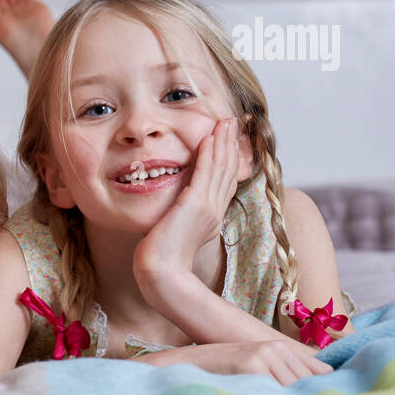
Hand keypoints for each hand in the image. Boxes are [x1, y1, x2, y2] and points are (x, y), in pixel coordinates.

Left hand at [133, 117, 240, 283]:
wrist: (160, 273)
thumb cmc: (161, 257)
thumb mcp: (174, 231)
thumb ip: (178, 216)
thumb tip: (172, 208)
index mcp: (211, 216)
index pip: (224, 180)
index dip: (228, 158)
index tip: (228, 139)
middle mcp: (214, 210)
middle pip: (228, 170)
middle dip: (230, 144)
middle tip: (233, 121)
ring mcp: (208, 207)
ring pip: (220, 167)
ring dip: (223, 142)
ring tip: (226, 122)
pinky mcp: (196, 205)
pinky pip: (206, 173)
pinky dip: (209, 153)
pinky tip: (210, 137)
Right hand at [142, 339, 332, 385]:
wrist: (184, 366)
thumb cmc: (219, 376)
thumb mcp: (254, 372)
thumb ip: (282, 379)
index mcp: (279, 349)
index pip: (321, 372)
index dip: (329, 391)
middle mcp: (276, 349)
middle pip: (312, 382)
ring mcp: (265, 355)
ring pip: (297, 388)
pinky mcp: (253, 364)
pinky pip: (279, 391)